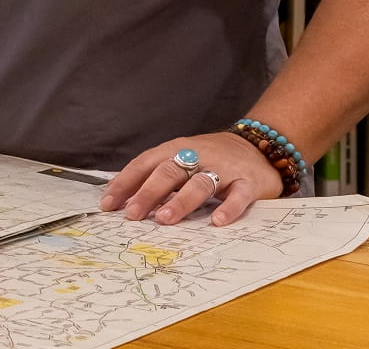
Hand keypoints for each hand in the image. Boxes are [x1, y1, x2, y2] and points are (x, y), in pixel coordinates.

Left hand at [100, 132, 283, 227]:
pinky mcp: (249, 183)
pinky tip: (218, 222)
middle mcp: (197, 156)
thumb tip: (123, 201)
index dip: (125, 183)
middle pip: (169, 172)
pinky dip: (229, 208)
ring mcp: (224, 169)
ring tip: (164, 218)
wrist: (260, 147)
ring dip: (180, 201)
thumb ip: (156, 178)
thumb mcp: (181, 160)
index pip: (145, 164)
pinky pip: (239, 196)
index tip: (108, 204)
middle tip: (132, 214)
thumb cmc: (211, 159)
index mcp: (176, 149)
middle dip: (148, 193)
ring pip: (200, 183)